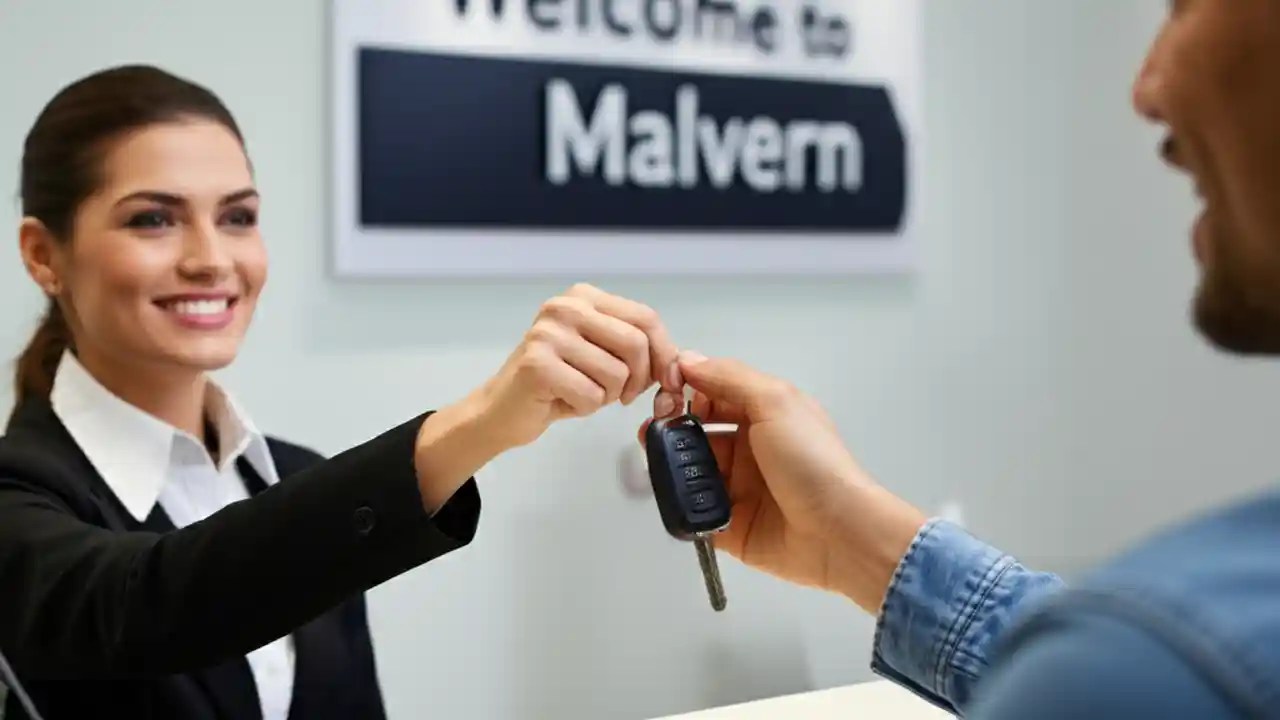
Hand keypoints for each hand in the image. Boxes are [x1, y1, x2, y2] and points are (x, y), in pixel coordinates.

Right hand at [415, 284, 682, 511]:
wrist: (501, 410)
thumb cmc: (556, 384)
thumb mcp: (601, 354)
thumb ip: (636, 348)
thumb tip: (679, 363)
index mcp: (584, 296)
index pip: (645, 317)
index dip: (665, 353)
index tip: (667, 380)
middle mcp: (565, 306)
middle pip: (636, 343)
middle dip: (639, 379)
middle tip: (621, 395)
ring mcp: (548, 333)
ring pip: (616, 374)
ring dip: (607, 396)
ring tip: (582, 392)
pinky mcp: (537, 364)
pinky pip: (591, 395)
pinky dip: (585, 408)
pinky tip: (563, 400)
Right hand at [640, 352, 926, 612]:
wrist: (839, 533)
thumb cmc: (811, 461)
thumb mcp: (776, 403)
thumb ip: (729, 377)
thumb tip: (687, 359)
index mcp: (764, 413)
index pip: (715, 391)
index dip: (688, 386)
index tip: (664, 388)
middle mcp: (749, 447)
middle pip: (697, 429)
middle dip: (671, 424)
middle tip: (652, 427)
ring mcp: (738, 487)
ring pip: (690, 468)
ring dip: (669, 461)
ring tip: (654, 458)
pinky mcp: (727, 524)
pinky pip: (693, 509)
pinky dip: (678, 501)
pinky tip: (668, 492)